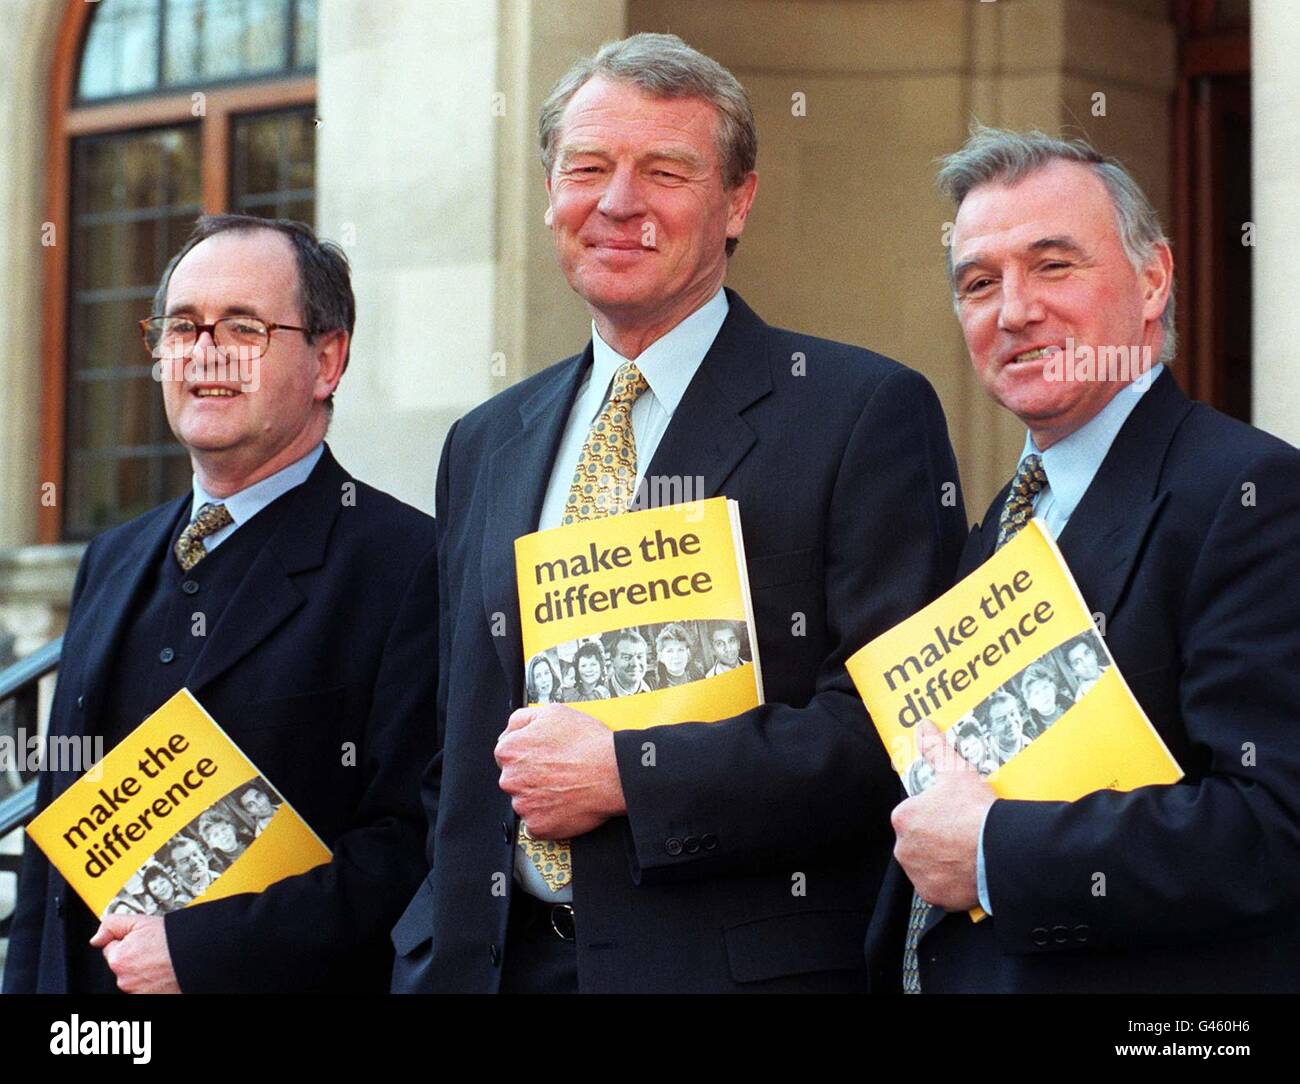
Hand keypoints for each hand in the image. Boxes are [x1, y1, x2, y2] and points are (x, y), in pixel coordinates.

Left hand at [89, 914, 180, 993]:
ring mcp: (137, 991)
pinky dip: (152, 981)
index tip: (140, 940)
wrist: (196, 955)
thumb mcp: (140, 921)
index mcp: (118, 959)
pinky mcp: (149, 998)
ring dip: (143, 970)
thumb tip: (97, 937)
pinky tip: (163, 971)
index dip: (126, 941)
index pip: (111, 949)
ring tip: (161, 960)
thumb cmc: (173, 940)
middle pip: (122, 964)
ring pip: (133, 977)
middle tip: (153, 949)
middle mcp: (124, 978)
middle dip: (134, 957)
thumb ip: (113, 925)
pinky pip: (145, 987)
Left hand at [495, 704, 626, 837]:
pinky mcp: (537, 826)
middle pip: (514, 778)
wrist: (613, 772)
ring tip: (564, 786)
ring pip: (525, 801)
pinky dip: (548, 817)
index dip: (526, 754)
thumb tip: (512, 729)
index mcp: (510, 750)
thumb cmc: (588, 744)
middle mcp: (511, 779)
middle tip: (556, 770)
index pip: (506, 754)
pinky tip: (564, 803)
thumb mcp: (552, 712)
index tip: (540, 756)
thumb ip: (522, 720)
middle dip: (531, 776)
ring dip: (539, 796)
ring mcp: (523, 805)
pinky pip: (535, 824)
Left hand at [891, 720, 996, 911]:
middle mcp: (903, 849)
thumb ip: (936, 749)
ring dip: (941, 860)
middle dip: (936, 838)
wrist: (1000, 850)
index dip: (934, 813)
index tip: (952, 815)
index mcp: (903, 817)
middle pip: (918, 841)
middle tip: (962, 834)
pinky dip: (950, 882)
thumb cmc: (977, 811)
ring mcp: (918, 874)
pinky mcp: (934, 895)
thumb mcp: (956, 771)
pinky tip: (968, 871)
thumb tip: (924, 728)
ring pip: (927, 864)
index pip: (913, 815)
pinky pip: (939, 887)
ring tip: (967, 851)